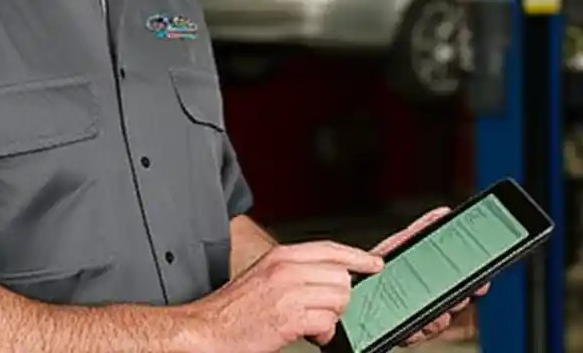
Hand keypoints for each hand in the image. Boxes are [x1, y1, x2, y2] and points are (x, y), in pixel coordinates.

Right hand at [185, 240, 383, 352]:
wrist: (208, 329)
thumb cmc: (234, 308)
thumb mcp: (265, 276)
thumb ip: (297, 272)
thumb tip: (332, 277)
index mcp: (281, 255)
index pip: (330, 249)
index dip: (357, 256)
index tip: (374, 263)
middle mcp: (286, 269)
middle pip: (341, 276)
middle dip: (338, 298)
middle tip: (322, 310)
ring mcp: (289, 292)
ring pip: (339, 298)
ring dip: (331, 317)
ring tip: (312, 324)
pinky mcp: (290, 317)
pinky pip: (328, 322)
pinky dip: (323, 333)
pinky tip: (308, 334)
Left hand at [371, 207, 490, 346]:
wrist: (344, 286)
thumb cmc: (373, 266)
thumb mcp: (399, 244)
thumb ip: (422, 229)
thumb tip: (443, 213)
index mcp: (425, 278)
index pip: (455, 281)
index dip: (472, 282)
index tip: (482, 280)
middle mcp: (422, 300)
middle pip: (450, 303)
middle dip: (460, 299)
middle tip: (464, 293)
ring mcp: (411, 316)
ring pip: (436, 322)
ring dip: (441, 317)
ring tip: (441, 310)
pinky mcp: (398, 330)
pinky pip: (412, 334)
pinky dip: (418, 330)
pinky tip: (418, 324)